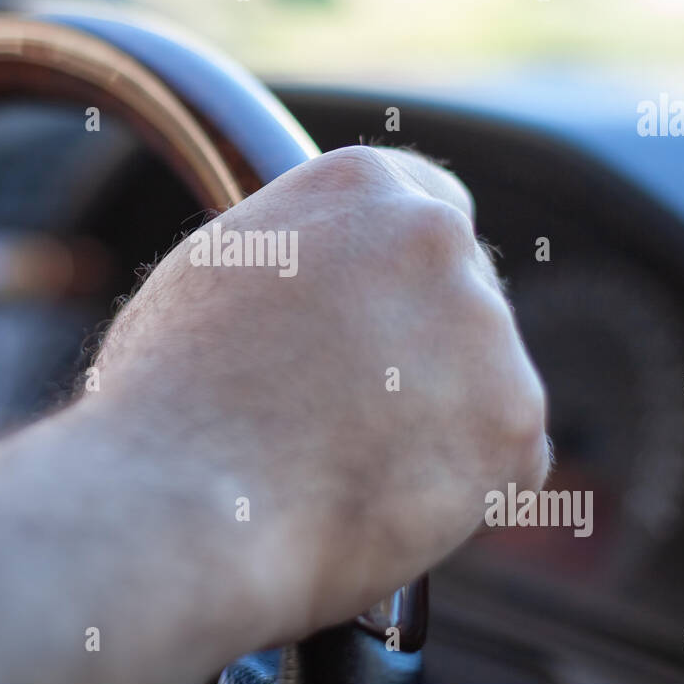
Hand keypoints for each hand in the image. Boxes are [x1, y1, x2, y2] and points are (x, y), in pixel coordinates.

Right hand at [89, 145, 549, 639]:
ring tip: (345, 466)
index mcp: (360, 185)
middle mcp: (434, 235)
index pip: (432, 205)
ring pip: (485, 384)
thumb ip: (298, 258)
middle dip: (429, 351)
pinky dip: (460, 491)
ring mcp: (484, 326)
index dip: (410, 273)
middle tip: (361, 413)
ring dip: (440, 424)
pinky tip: (381, 499)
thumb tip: (322, 286)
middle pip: (464, 298)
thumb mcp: (218, 274)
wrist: (185, 496)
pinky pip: (503, 461)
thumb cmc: (169, 397)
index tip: (393, 317)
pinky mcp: (513, 421)